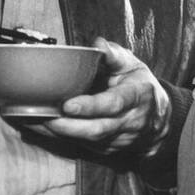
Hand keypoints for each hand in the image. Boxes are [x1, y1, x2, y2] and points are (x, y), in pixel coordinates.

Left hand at [22, 37, 169, 154]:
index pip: (113, 104)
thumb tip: (98, 44)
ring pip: (87, 141)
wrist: (158, 119)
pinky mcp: (107, 149)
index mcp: (136, 96)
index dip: (90, 106)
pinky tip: (41, 127)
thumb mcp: (133, 65)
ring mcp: (119, 139)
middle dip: (68, 126)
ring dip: (60, 133)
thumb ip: (114, 55)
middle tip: (44, 116)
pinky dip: (60, 138)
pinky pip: (82, 147)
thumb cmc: (140, 86)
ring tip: (36, 120)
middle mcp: (129, 121)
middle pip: (97, 129)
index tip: (68, 105)